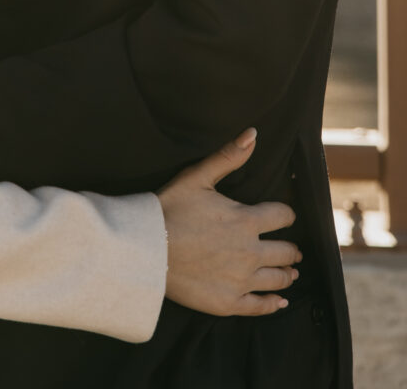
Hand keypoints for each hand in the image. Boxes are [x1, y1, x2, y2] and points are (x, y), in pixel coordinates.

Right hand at [159, 129, 299, 316]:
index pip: (282, 216)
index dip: (286, 215)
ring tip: (291, 273)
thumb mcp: (196, 177)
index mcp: (246, 221)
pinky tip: (280, 301)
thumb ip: (228, 157)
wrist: (146, 249)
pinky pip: (260, 306)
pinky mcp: (229, 303)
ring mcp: (241, 280)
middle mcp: (250, 252)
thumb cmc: (169, 209)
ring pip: (278, 279)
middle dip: (291, 248)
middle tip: (293, 250)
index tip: (285, 216)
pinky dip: (274, 303)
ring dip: (287, 274)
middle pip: (286, 251)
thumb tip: (253, 134)